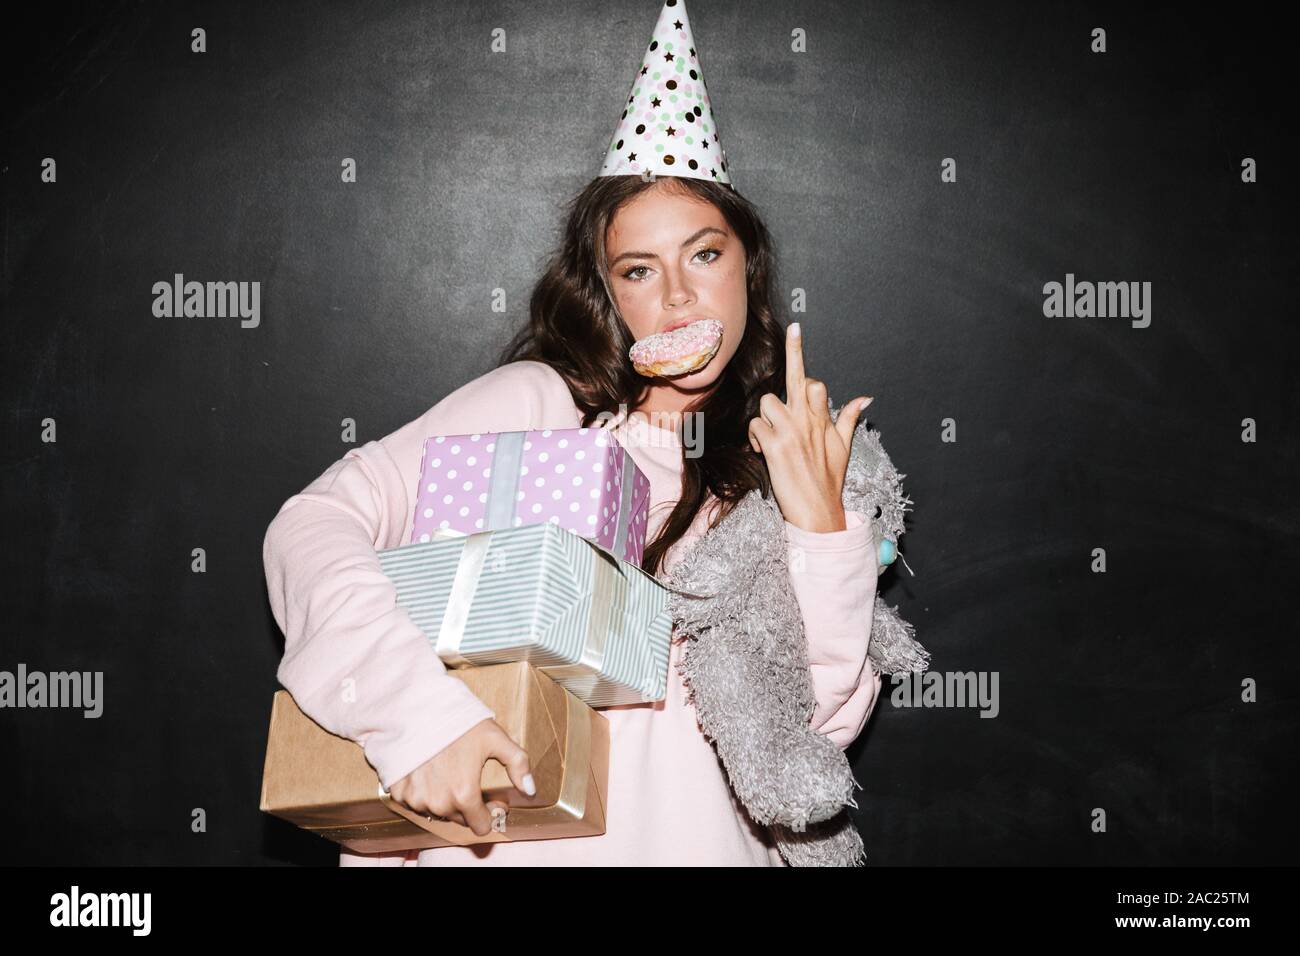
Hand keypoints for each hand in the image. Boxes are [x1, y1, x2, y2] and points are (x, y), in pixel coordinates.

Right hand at [386, 718, 534, 836]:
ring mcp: (416, 799)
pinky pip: (416, 802)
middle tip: (473, 782)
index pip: (481, 827)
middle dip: (470, 805)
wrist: (417, 709)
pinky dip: (424, 792)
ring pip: (438, 811)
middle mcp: (439, 803)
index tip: (493, 800)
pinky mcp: (399, 792)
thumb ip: (517, 764)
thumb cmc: (458, 723)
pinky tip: (430, 772)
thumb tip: (530, 790)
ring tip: (450, 773)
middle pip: (460, 820)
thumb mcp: (495, 738)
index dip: (491, 814)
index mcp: (464, 795)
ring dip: (446, 799)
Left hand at [747, 322, 872, 532]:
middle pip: (798, 378)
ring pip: (768, 403)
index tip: (796, 331)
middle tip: (796, 329)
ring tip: (768, 434)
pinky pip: (756, 427)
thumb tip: (865, 398)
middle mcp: (809, 421)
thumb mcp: (844, 447)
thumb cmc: (829, 481)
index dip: (802, 356)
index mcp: (823, 420)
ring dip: (764, 417)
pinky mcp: (776, 447)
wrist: (818, 512)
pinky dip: (754, 437)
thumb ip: (850, 418)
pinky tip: (760, 449)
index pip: (816, 381)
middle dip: (795, 351)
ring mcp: (792, 432)